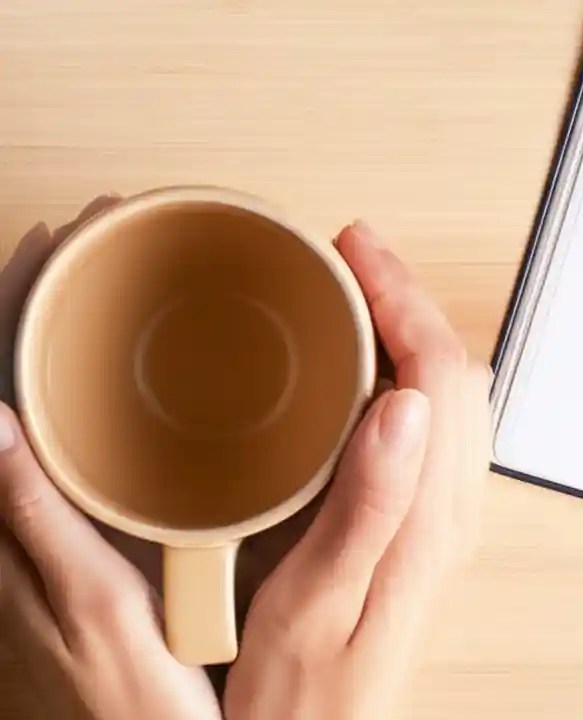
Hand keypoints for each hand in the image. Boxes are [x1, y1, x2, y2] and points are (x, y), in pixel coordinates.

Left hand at [0, 198, 221, 719]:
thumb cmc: (125, 685)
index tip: (57, 238)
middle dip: (40, 295)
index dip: (14, 300)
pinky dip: (80, 380)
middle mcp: (18, 503)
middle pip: (12, 372)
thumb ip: (36, 519)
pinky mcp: (76, 521)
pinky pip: (64, 428)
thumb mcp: (90, 606)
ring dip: (58, 330)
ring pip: (37, 396)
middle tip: (91, 235)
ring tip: (99, 278)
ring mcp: (46, 509)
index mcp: (9, 512)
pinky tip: (120, 370)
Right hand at [223, 221, 490, 719]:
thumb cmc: (309, 690)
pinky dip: (407, 372)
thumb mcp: (324, 602)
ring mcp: (440, 518)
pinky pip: (434, 425)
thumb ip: (370, 504)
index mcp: (428, 514)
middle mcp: (449, 509)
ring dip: (412, 329)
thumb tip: (403, 403)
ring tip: (361, 288)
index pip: (438, 373)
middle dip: (409, 297)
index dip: (402, 297)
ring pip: (450, 394)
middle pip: (455, 372)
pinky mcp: (423, 529)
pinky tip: (370, 368)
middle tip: (354, 251)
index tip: (356, 250)